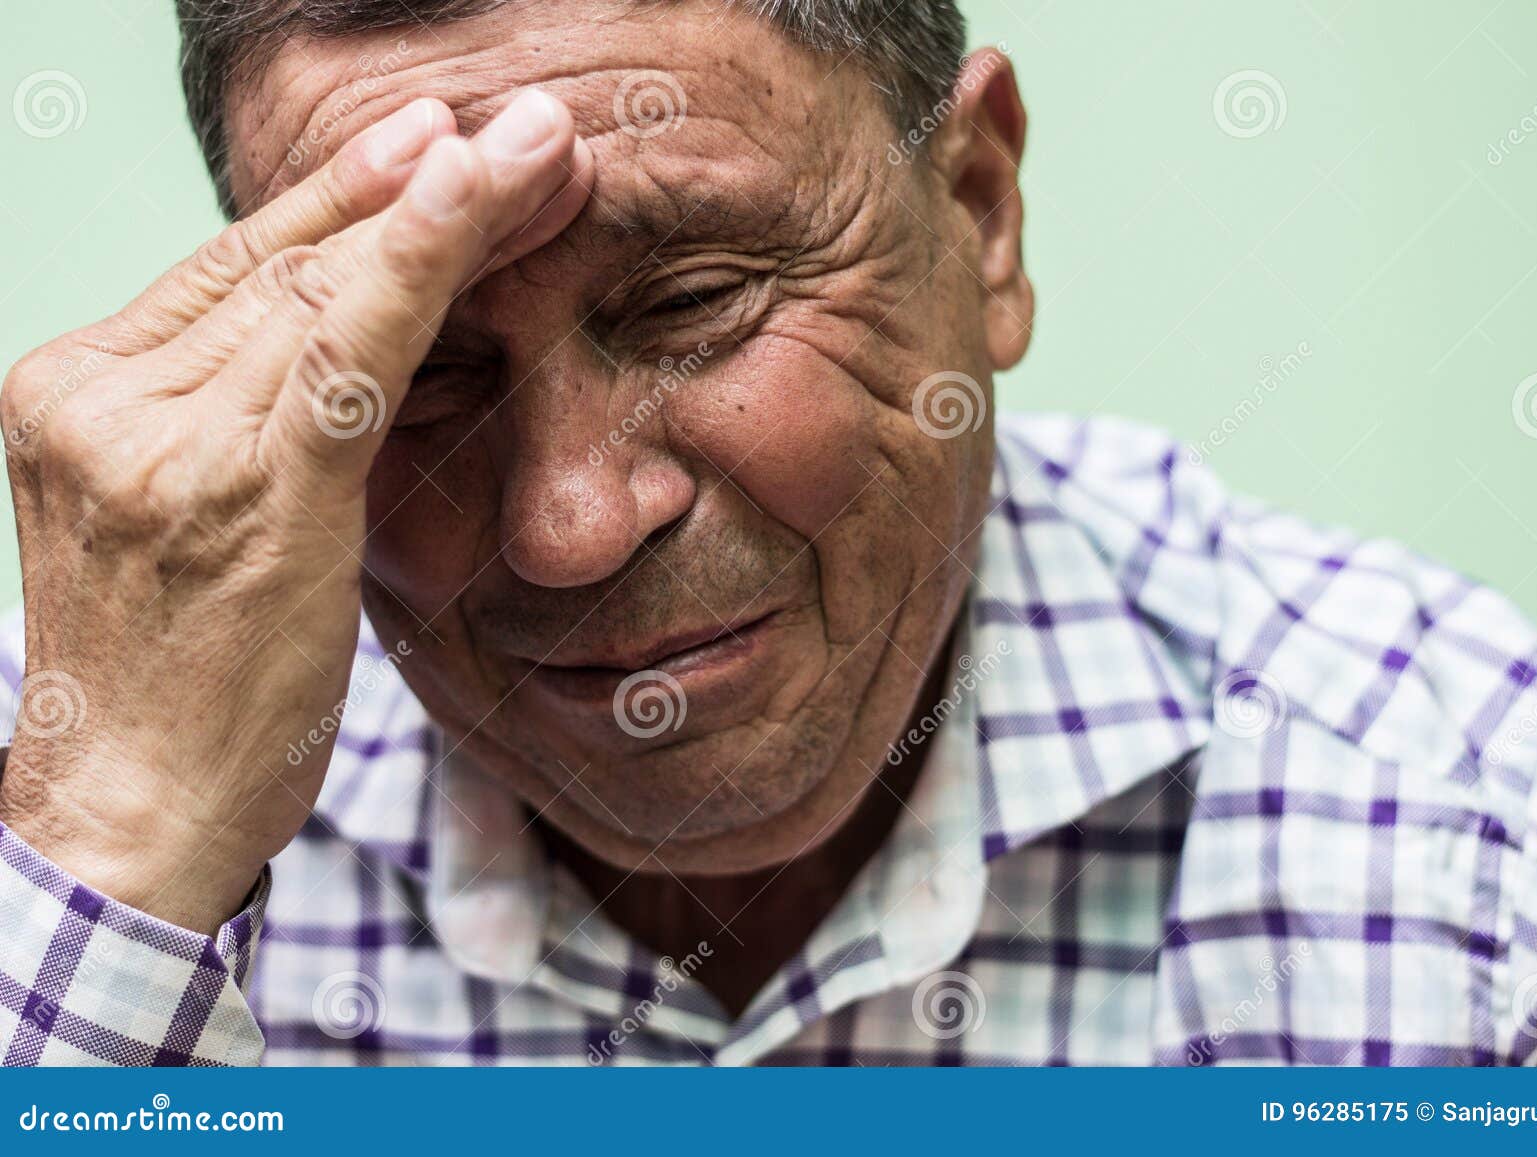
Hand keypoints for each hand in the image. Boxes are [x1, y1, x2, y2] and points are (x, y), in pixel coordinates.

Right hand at [0, 89, 592, 932]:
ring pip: (320, 288)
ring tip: (536, 144)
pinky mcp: (240, 490)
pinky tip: (476, 192)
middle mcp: (104, 395)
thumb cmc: (181, 680)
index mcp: (82, 390)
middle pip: (281, 260)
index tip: (432, 145)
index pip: (236, 270)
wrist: (128, 813)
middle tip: (512, 122)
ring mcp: (159, 438)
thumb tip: (355, 339)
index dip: (346, 202)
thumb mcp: (197, 524)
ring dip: (444, 208)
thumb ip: (247, 422)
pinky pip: (344, 352)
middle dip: (407, 184)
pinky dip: (417, 264)